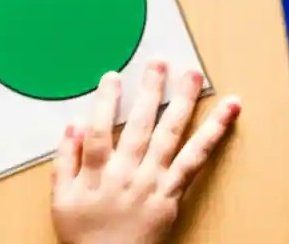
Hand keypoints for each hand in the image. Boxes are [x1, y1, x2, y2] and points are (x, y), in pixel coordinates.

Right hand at [51, 62, 240, 243]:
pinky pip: (196, 158)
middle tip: (160, 61)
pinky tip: (228, 111)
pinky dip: (214, 132)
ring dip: (183, 101)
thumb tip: (72, 124)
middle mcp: (128, 172)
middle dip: (150, 89)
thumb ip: (64, 161)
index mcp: (99, 173)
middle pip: (139, 124)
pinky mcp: (174, 192)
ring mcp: (153, 181)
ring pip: (170, 134)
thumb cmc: (84, 236)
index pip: (100, 130)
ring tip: (192, 74)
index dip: (105, 102)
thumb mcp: (61, 200)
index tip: (112, 76)